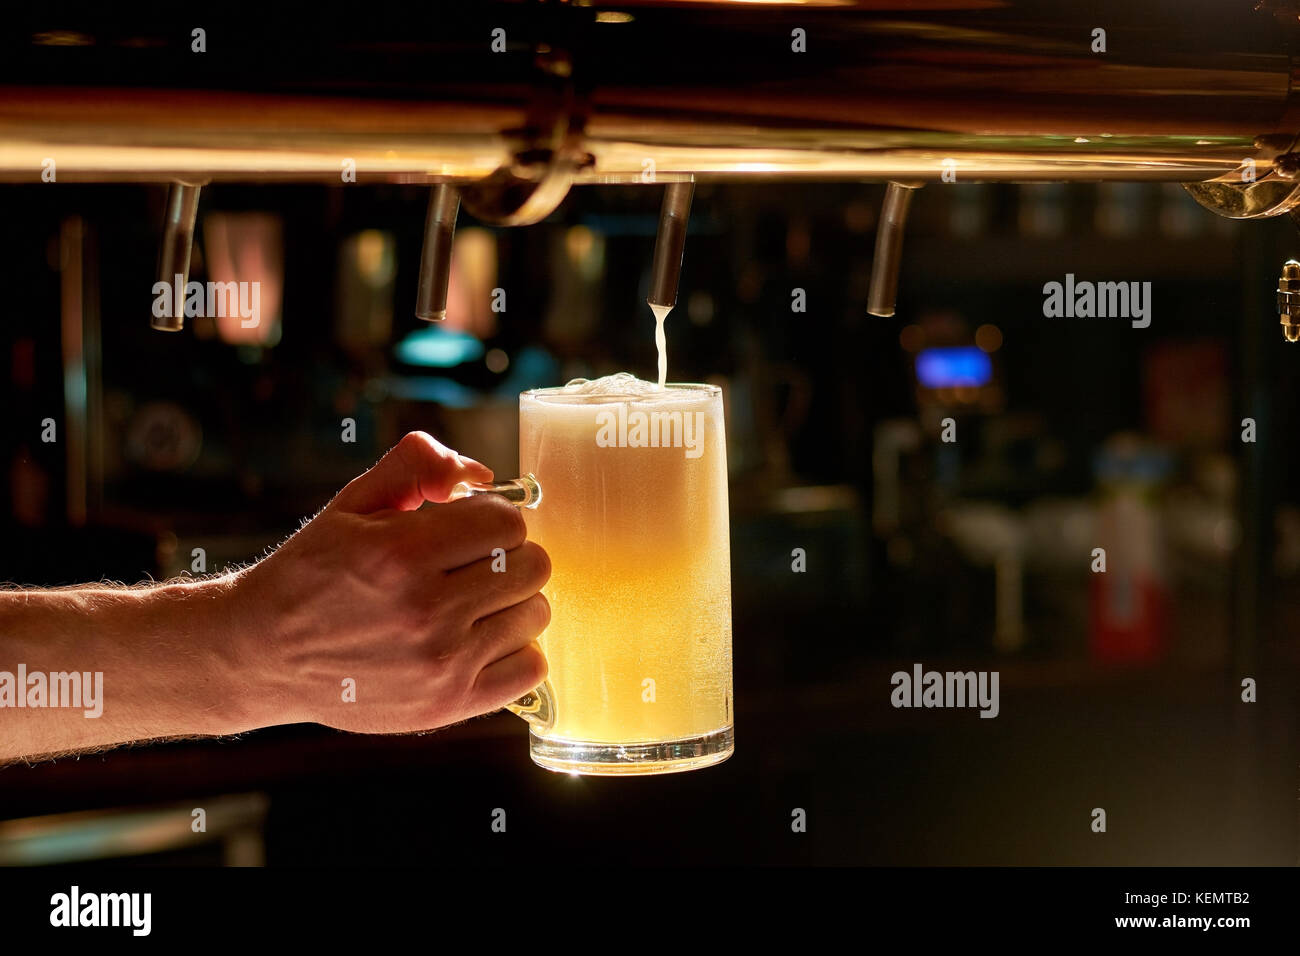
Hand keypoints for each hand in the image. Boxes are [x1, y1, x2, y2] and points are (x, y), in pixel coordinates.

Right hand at [230, 432, 550, 734]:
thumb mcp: (353, 504)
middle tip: (473, 564)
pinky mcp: (448, 704)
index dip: (494, 517)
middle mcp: (424, 609)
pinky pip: (531, 667)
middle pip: (532, 566)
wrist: (264, 653)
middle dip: (509, 555)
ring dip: (512, 603)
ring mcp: (439, 663)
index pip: (507, 521)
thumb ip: (415, 466)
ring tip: (471, 603)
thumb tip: (478, 473)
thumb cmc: (314, 571)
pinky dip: (516, 650)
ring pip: (535, 614)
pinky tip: (480, 639)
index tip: (471, 528)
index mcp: (400, 552)